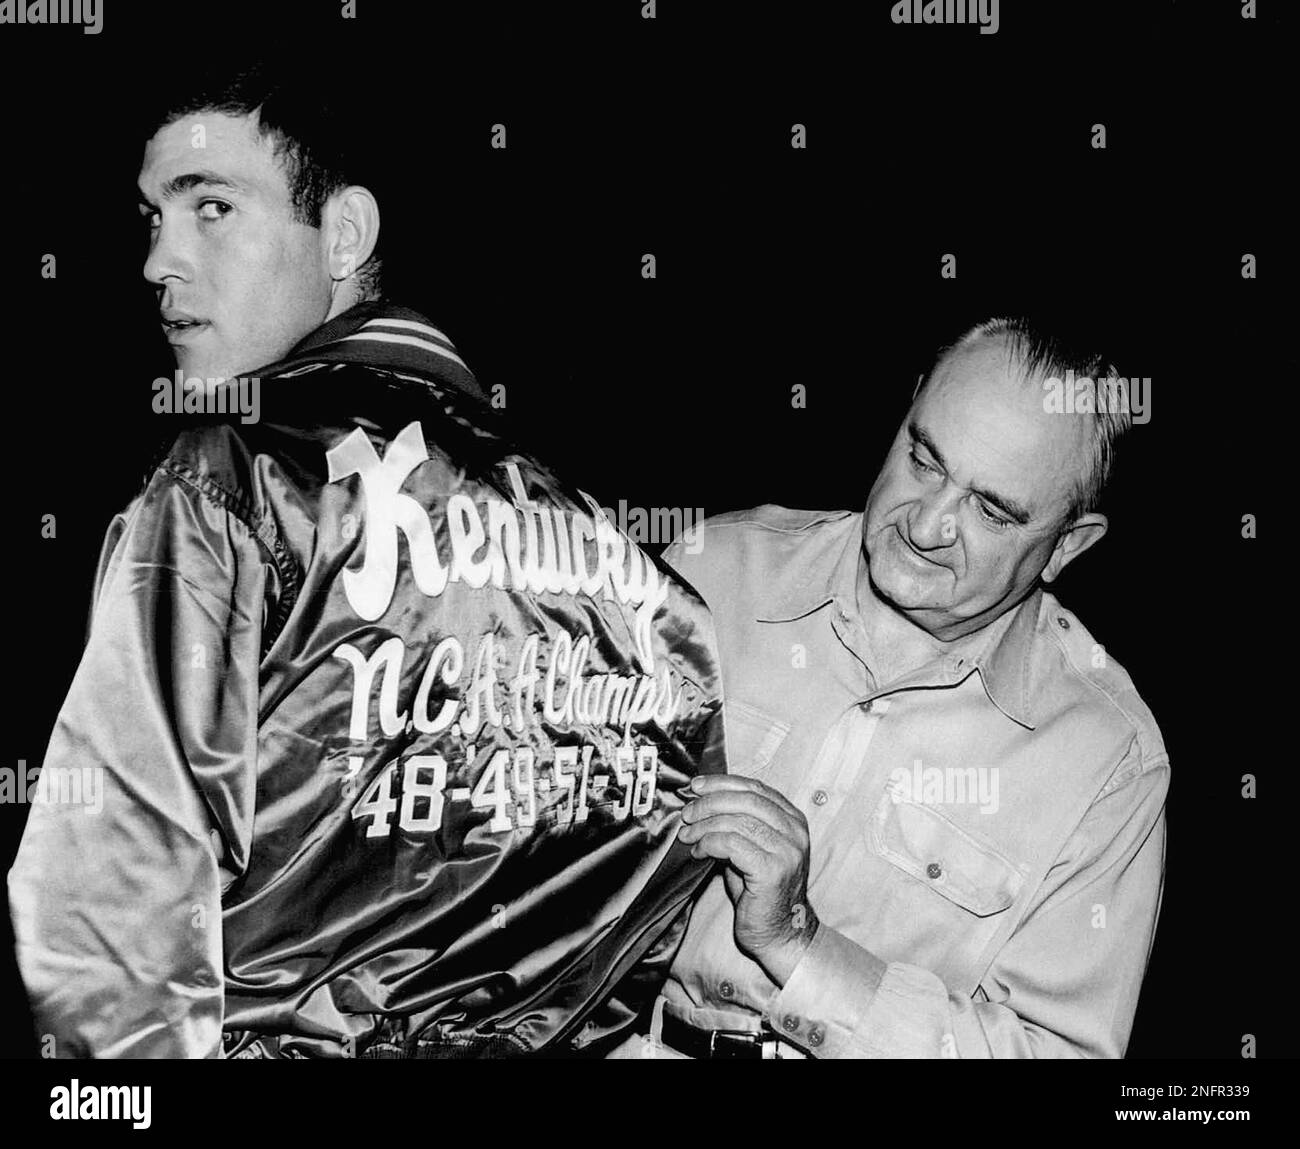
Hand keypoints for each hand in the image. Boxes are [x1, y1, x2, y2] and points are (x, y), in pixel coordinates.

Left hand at [677, 775, 818, 984]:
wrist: (779, 933)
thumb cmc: (760, 891)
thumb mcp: (751, 848)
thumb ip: (737, 823)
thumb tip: (701, 802)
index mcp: (793, 820)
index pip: (755, 788)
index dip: (722, 783)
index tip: (696, 786)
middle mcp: (795, 832)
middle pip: (745, 800)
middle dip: (710, 802)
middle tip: (687, 813)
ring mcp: (787, 850)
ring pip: (736, 821)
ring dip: (704, 825)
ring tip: (687, 835)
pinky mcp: (772, 870)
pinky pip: (731, 844)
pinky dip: (709, 843)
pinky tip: (698, 852)